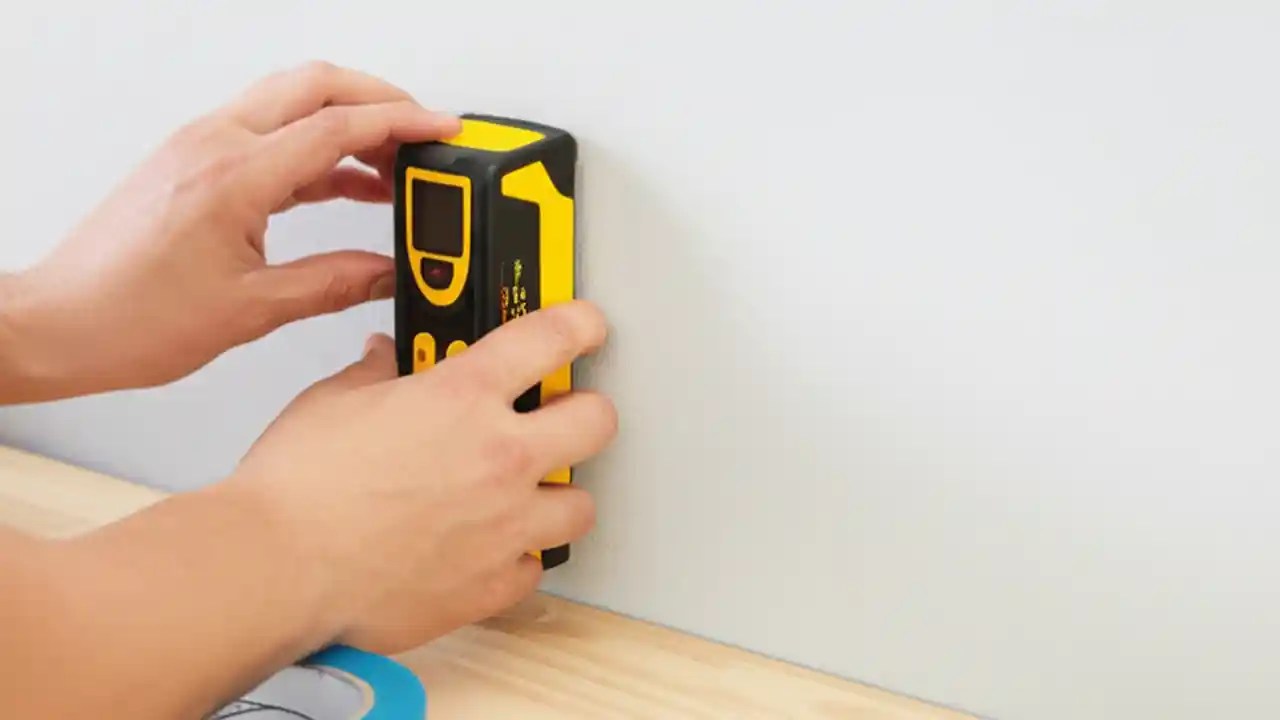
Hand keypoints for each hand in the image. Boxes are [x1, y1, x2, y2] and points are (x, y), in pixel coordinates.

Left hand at [0, 62, 459, 402]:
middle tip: (423, 132)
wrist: (62, 324)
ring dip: (347, 122)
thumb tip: (385, 273)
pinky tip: (344, 184)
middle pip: (316, 85)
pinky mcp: (193, 160)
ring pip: (292, 101)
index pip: (338, 126)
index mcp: (233, 176)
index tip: (443, 130)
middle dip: (380, 99)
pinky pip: (269, 132)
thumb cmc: (130, 318)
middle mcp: (214, 144)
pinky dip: (315, 147)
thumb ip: (331, 284)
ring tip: (393, 166)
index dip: (403, 124)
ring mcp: (200, 146)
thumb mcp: (251, 310)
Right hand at [224, 300, 616, 653]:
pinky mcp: (489, 583)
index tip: (585, 326)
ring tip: (530, 490)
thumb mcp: (332, 401)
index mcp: (463, 396)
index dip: (579, 324)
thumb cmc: (296, 492)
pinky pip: (534, 566)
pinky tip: (492, 546)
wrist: (276, 570)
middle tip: (559, 415)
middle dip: (584, 410)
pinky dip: (519, 556)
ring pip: (581, 503)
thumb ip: (375, 375)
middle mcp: (498, 457)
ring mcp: (503, 524)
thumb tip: (385, 362)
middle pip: (597, 420)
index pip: (551, 339)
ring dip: (560, 492)